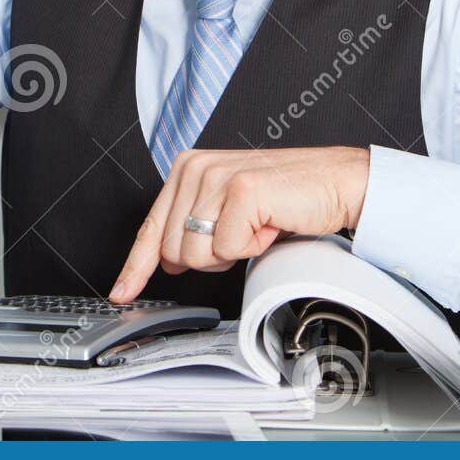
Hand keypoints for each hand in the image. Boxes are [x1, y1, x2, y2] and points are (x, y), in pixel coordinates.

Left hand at [108, 146, 370, 301]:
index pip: (150, 228)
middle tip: (243, 233)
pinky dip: (254, 247)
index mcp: (187, 168)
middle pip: (174, 250)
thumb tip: (165, 261)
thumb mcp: (228, 210)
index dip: (135, 268)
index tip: (122, 292)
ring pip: (198, 254)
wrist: (337, 183)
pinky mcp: (241, 191)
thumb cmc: (288, 197)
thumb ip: (192, 229)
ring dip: (234, 252)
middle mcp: (196, 167)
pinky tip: (269, 223)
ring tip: (257, 225)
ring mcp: (217, 176)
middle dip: (210, 258)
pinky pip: (228, 249)